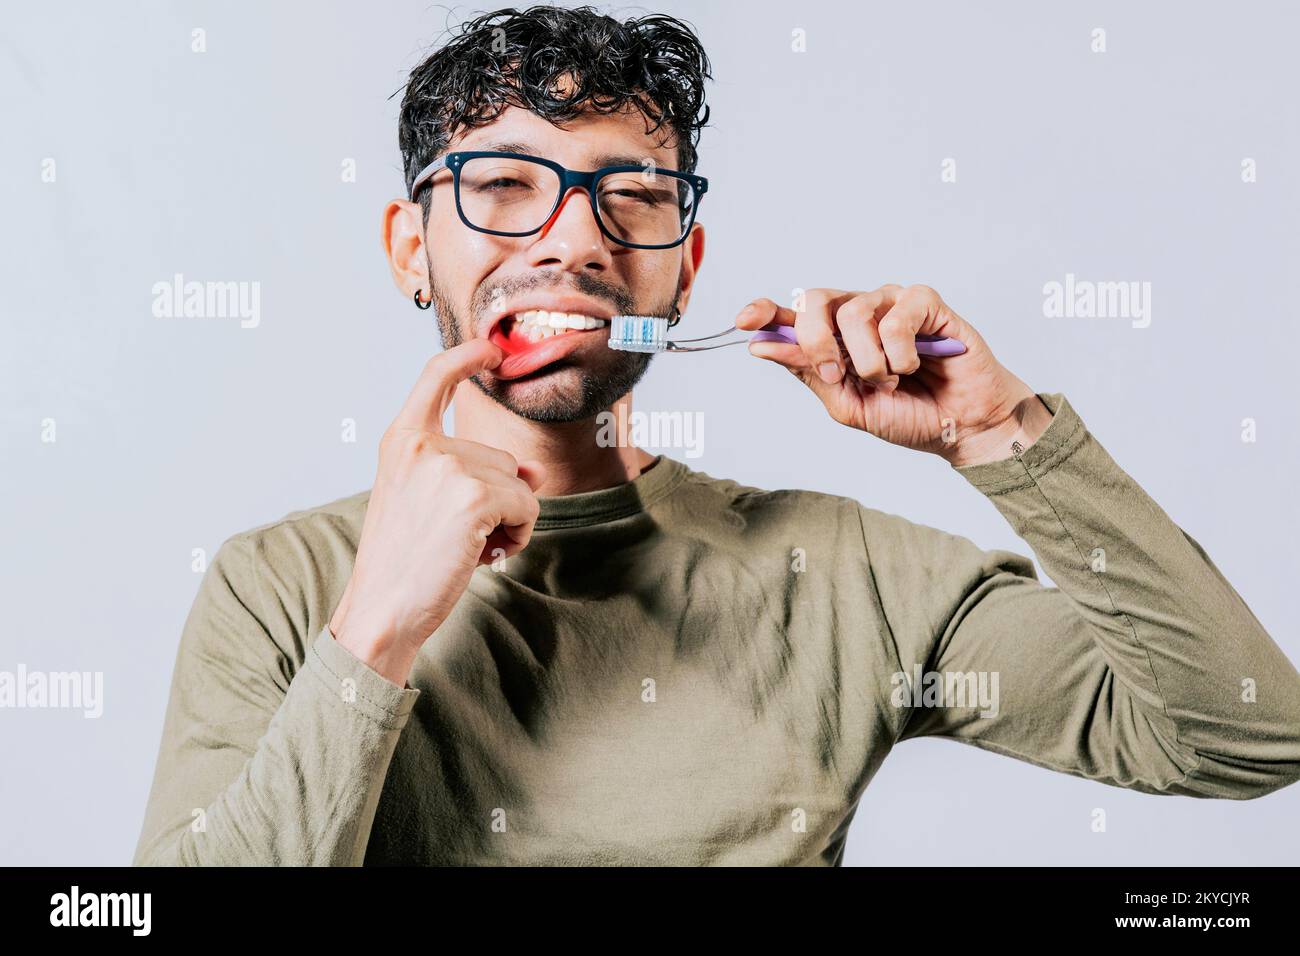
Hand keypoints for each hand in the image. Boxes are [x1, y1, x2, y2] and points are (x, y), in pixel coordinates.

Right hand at [329, 339, 544, 683]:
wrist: (381, 611)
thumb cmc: (403, 562)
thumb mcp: (428, 503)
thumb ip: (473, 475)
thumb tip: (535, 470)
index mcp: (401, 440)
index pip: (435, 377)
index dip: (466, 357)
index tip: (489, 349)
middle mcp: (422, 444)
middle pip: (498, 455)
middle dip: (496, 499)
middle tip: (458, 535)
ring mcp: (449, 467)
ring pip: (518, 483)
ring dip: (508, 519)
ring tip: (468, 546)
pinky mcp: (474, 496)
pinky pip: (527, 506)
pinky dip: (518, 534)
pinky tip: (484, 554)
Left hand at [736, 284, 1052, 465]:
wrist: (960, 428)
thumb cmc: (907, 415)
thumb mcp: (848, 404)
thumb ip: (809, 373)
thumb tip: (762, 347)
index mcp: (833, 338)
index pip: (791, 314)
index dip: (765, 312)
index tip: (744, 321)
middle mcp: (857, 312)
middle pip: (814, 301)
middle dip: (816, 341)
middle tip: (837, 375)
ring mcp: (890, 303)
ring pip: (853, 313)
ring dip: (868, 361)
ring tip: (890, 381)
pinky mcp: (924, 301)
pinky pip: (895, 318)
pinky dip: (900, 354)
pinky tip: (916, 365)